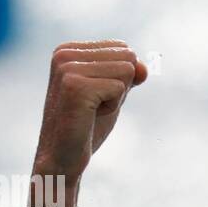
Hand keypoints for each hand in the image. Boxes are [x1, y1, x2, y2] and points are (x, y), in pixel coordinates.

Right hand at [32, 40, 147, 179]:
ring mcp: (67, 68)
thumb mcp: (112, 94)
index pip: (123, 48)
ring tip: (91, 110)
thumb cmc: (87, 126)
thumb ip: (129, 75)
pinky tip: (90, 116)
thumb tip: (145, 67)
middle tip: (95, 105)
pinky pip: (120, 88)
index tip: (96, 96)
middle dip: (120, 87)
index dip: (120, 78)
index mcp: (69, 49)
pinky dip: (112, 107)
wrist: (63, 158)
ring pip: (127, 71)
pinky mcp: (75, 86)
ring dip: (116, 98)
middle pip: (127, 56)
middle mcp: (64, 53)